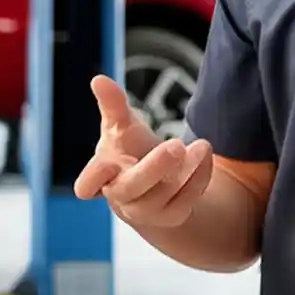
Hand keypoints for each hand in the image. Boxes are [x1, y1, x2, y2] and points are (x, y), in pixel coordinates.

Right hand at [74, 75, 212, 228]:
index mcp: (103, 175)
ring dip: (187, 168)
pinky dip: (200, 175)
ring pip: (166, 193)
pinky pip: (188, 198)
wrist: (155, 184)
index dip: (94, 178)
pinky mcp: (173, 215)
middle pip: (134, 186)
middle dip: (155, 167)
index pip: (87, 185)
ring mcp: (147, 210)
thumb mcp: (121, 128)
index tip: (106, 164)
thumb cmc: (130, 151)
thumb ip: (112, 106)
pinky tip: (206, 154)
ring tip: (202, 145)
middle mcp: (122, 196)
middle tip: (176, 145)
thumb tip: (98, 79)